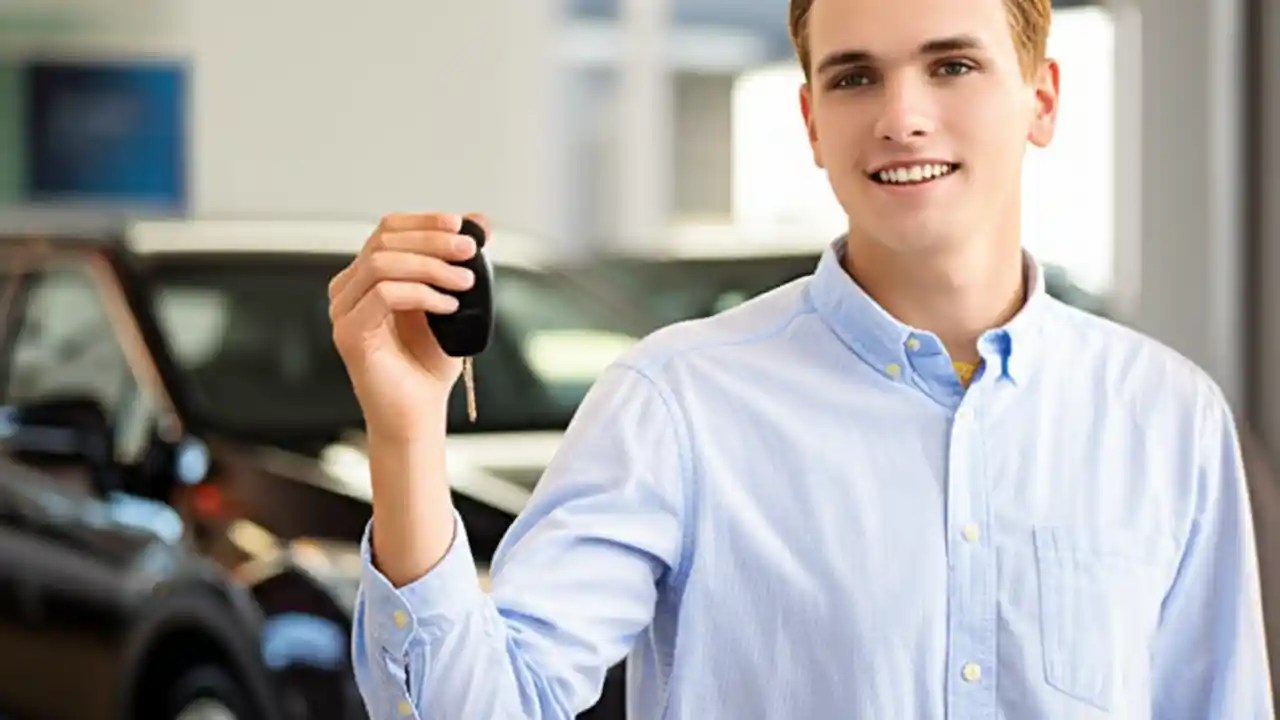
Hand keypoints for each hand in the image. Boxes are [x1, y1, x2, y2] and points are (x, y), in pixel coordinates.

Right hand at [329, 212, 486, 438]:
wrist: (418, 412)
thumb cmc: (430, 362)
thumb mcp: (453, 301)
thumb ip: (459, 262)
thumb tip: (481, 220)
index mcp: (367, 276)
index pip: (387, 229)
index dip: (424, 221)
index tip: (461, 224)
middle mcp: (348, 289)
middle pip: (384, 240)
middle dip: (432, 240)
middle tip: (469, 251)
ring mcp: (343, 310)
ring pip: (382, 263)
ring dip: (431, 266)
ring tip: (464, 283)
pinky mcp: (348, 332)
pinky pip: (383, 294)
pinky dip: (422, 294)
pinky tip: (448, 306)